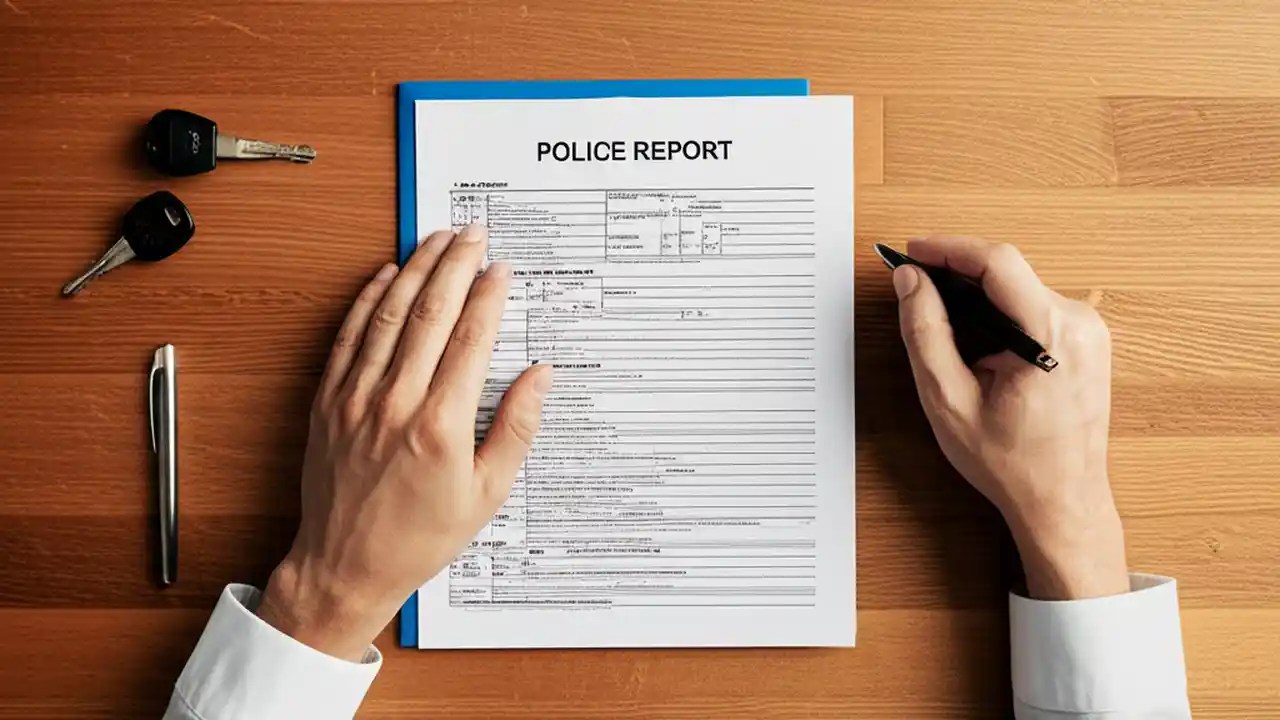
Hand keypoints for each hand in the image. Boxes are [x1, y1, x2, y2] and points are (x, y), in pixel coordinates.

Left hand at [257, 225, 552, 659]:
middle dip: (456, 266)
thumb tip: (539, 376)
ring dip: (415, 270)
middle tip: (473, 233)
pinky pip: (350, 337)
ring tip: (436, 240)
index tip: (502, 269)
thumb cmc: (420, 537)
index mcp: (441, 426)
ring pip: (389, 315)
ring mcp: (357, 399)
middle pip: (431, 314)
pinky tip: (385, 275)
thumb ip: (516, 428)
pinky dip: (368, 300)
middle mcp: (396, 403)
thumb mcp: (487, 494)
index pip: (471, 340)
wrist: (345, 566)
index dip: (489, 296)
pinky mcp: (329, 402)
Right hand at [892, 236, 1127, 599]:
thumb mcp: (950, 400)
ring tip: (937, 314)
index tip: (912, 252)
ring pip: (1018, 287)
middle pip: (1007, 271)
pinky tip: (971, 335)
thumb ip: (926, 333)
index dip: (947, 248)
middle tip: (913, 285)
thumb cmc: (1012, 464)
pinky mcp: (1086, 340)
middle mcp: (1080, 322)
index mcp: (1053, 332)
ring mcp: (1089, 330)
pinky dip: (997, 310)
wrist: (1063, 502)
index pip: (997, 261)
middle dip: (956, 272)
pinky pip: (1033, 305)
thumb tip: (911, 282)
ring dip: (976, 294)